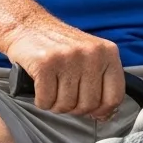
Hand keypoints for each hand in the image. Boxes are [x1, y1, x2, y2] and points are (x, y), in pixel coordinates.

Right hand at [4, 15, 125, 118]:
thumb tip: (106, 116)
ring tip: (52, 89)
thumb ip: (101, 81)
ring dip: (56, 104)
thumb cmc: (59, 46)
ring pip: (67, 105)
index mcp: (108, 52)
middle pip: (89, 104)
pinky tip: (40, 88)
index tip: (93, 112)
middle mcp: (91, 54)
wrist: (27, 26)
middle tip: (65, 96)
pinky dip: (41, 101)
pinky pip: (46, 101)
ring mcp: (68, 58)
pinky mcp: (45, 64)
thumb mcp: (90, 55)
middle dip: (74, 108)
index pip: (115, 96)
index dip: (102, 111)